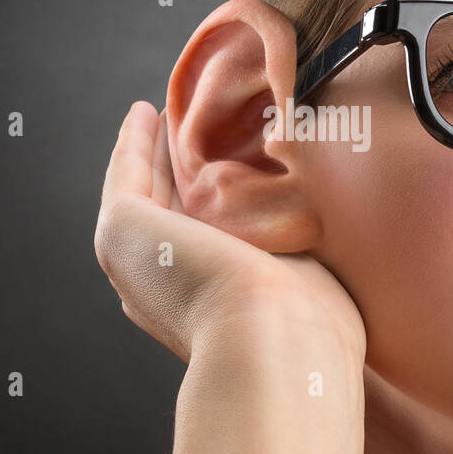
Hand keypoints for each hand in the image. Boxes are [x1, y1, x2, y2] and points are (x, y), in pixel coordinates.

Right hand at [94, 100, 367, 368]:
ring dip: (149, 152)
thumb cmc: (311, 325)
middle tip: (191, 126)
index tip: (228, 164)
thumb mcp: (309, 277)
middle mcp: (164, 288)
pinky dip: (133, 143)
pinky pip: (125, 176)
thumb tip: (328, 216)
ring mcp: (139, 261)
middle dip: (176, 173)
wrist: (277, 343)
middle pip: (166, 215)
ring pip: (140, 194)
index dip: (209, 202)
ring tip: (166, 110)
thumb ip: (305, 251)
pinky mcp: (124, 231)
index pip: (202, 242)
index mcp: (205, 307)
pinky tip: (147, 111)